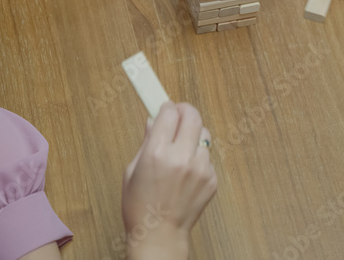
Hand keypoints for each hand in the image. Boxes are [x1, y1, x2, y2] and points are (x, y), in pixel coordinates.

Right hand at [123, 102, 217, 259]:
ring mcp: (200, 169)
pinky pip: (208, 156)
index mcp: (157, 153)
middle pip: (192, 116)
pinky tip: (187, 171)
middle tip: (179, 115)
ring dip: (194, 134)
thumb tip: (152, 121)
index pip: (169, 113)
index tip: (165, 109)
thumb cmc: (140, 206)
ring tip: (183, 146)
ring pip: (204, 134)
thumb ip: (145, 142)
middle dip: (185, 111)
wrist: (159, 235)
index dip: (167, 108)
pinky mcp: (211, 179)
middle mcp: (181, 158)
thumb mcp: (132, 171)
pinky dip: (198, 157)